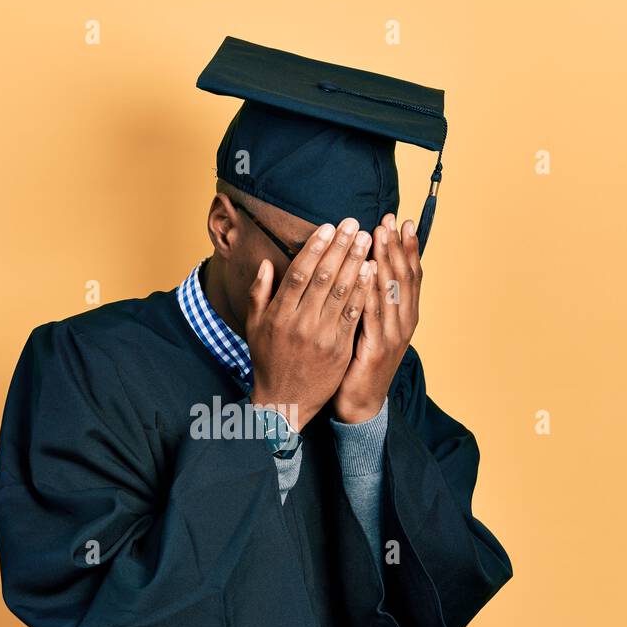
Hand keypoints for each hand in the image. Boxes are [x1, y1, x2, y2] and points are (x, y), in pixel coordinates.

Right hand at [248, 217, 375, 430]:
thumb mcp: (254, 327)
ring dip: (356, 263)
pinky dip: (364, 291)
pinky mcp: (339, 349)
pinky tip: (372, 272)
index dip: (315, 247)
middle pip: (324, 277)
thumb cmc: (268, 361)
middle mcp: (300, 323)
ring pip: (342, 292)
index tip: (328, 227)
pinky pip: (354, 314)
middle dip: (340, 248)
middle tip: (353, 224)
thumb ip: (259, 294)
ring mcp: (322, 336)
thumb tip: (267, 263)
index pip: (299, 273)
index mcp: (279, 315)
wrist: (284, 402)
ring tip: (367, 240)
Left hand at [332, 213, 421, 423]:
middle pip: (404, 276)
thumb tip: (368, 264)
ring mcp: (393, 336)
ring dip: (386, 261)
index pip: (410, 274)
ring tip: (378, 235)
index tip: (400, 220)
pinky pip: (374, 313)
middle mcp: (404, 322)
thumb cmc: (361, 361)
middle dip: (396, 245)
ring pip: (391, 291)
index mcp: (405, 315)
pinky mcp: (377, 349)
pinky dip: (371, 290)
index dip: (407, 246)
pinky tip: (367, 270)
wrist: (360, 403)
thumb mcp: (372, 326)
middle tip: (389, 219)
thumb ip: (373, 298)